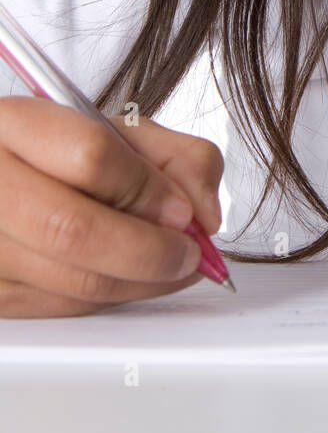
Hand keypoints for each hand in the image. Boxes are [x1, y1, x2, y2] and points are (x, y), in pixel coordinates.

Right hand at [0, 96, 223, 317]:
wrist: (5, 177)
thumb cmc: (63, 152)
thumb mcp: (121, 132)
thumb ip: (178, 158)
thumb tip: (203, 214)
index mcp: (15, 124)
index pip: (90, 157)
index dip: (149, 190)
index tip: (183, 210)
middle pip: (74, 230)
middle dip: (150, 250)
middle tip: (188, 253)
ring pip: (72, 281)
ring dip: (140, 282)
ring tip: (169, 265)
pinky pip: (62, 308)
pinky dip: (110, 297)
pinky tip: (128, 276)